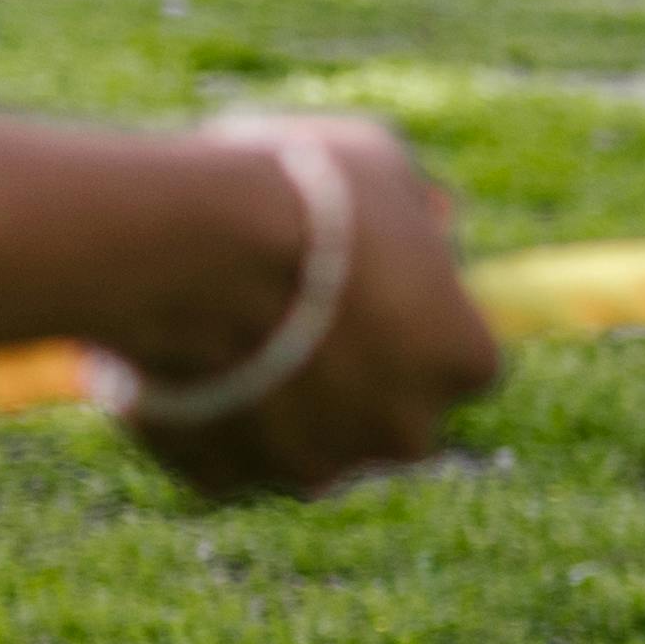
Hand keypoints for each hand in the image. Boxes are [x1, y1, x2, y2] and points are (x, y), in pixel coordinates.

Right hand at [107, 119, 508, 498]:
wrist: (187, 247)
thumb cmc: (299, 196)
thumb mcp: (379, 163)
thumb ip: (413, 205)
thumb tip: (432, 218)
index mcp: (464, 362)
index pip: (460, 356)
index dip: (416, 322)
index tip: (375, 290)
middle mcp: (405, 432)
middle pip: (390, 411)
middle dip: (353, 374)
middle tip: (297, 309)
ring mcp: (315, 465)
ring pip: (305, 439)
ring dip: (278, 397)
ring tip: (230, 326)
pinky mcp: (226, 480)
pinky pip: (221, 450)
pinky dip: (203, 414)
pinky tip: (180, 358)